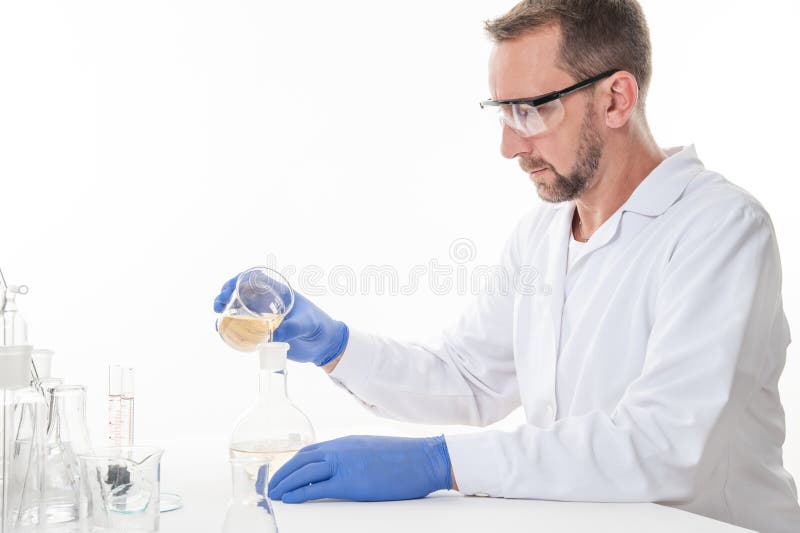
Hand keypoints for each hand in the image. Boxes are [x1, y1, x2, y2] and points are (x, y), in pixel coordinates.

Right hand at [214, 275, 348, 365]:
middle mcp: (269, 302)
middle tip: (219, 305)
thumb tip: (271, 336)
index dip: (238, 279)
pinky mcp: (263, 332)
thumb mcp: (307, 324)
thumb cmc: (319, 327)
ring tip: (218, 318)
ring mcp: (265, 317)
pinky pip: (242, 327)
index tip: (228, 289)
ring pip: (238, 309)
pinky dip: (230, 327)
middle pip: (241, 292)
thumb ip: (293, 328)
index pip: (255, 278)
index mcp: (280, 292)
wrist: (324, 345)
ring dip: (225, 311)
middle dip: (225, 294)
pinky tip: (222, 331)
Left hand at [267, 435, 452, 502]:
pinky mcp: (350, 483)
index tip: (284, 473)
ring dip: (286, 483)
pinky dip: (299, 493)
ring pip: (304, 472)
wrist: (425, 459)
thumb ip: (354, 456)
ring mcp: (344, 464)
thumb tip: (342, 469)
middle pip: (301, 460)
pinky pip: (316, 488)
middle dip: (283, 473)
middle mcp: (340, 449)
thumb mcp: (373, 450)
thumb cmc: (405, 458)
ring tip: (275, 494)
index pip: (310, 451)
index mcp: (346, 441)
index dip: (293, 463)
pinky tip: (290, 499)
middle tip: (272, 485)